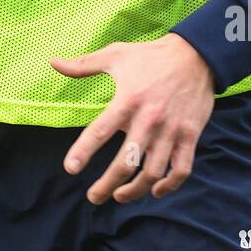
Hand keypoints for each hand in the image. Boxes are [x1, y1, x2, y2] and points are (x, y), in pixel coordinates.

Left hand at [50, 33, 214, 203]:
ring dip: (135, 191)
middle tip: (94, 197)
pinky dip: (169, 185)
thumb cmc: (151, 55)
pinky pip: (181, 169)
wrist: (196, 54)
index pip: (100, 131)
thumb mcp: (116, 55)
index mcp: (127, 100)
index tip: (70, 168)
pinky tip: (155, 190)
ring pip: (152, 173)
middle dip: (107, 185)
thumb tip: (53, 62)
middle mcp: (149, 120)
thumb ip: (83, 65)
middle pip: (126, 163)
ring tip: (119, 196)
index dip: (83, 151)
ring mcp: (171, 130)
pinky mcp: (190, 135)